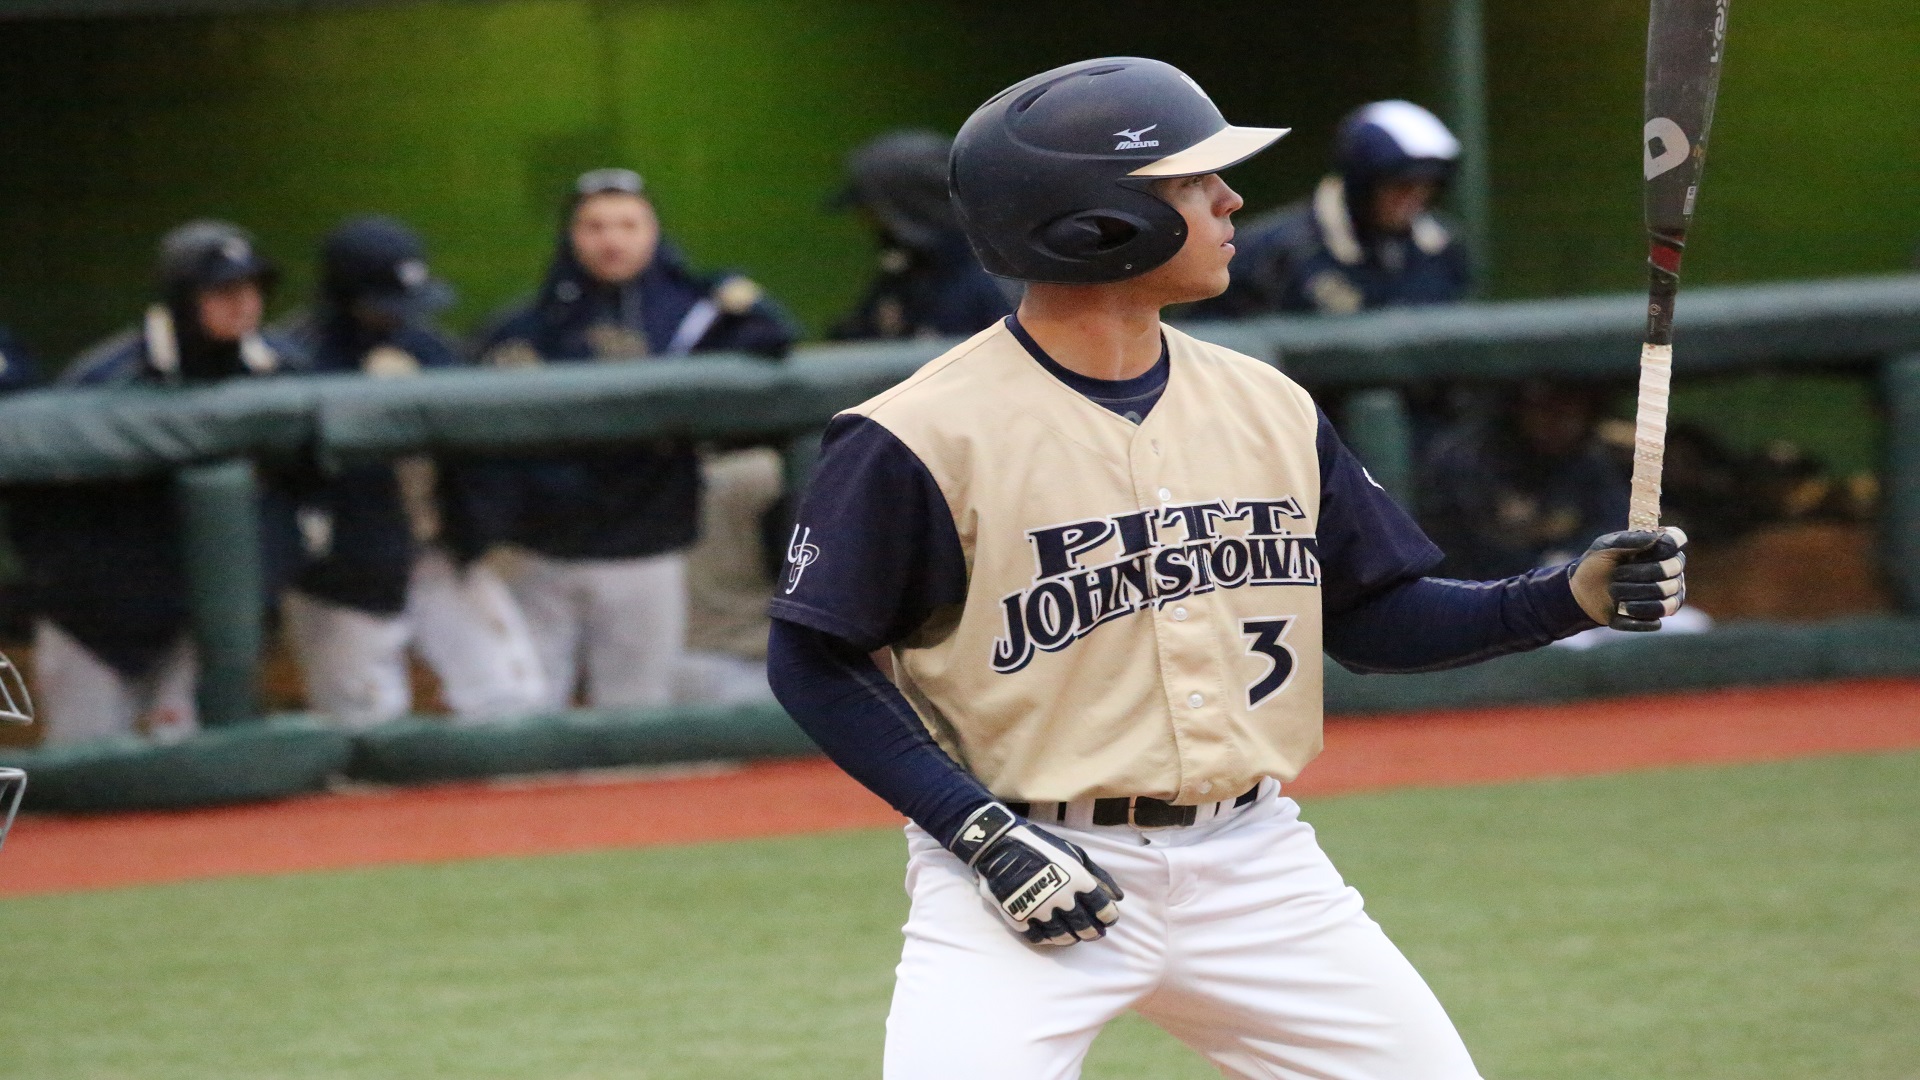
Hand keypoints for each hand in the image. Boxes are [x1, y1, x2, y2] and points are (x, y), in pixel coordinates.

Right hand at [948, 803, 1123, 946]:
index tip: (1108, 919)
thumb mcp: (1074, 853)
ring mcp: (1038, 910)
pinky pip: (1037, 938)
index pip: (1102, 908)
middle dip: (1092, 932)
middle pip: (1084, 926)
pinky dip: (1047, 939)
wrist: (999, 844)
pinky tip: (1050, 935)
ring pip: (1062, 936)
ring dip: (1071, 938)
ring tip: (1073, 936)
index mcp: (1077, 879)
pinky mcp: (1018, 918)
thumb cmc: (1041, 846)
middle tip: (1094, 933)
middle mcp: (1061, 898)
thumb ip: (1098, 876)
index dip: (1108, 917)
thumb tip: (1118, 898)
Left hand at [1570, 527, 1687, 630]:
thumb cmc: (1598, 564)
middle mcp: (1672, 567)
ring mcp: (1671, 591)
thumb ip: (1628, 539)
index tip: (1640, 551)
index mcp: (1660, 545)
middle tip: (1616, 575)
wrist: (1584, 592)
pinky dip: (1635, 611)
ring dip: (1634, 592)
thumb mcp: (1605, 547)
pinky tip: (1620, 608)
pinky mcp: (1661, 612)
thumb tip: (1654, 536)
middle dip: (1639, 572)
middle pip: (1671, 568)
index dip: (1663, 544)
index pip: (1676, 539)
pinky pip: (1658, 614)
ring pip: (1665, 593)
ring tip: (1614, 591)